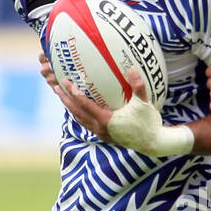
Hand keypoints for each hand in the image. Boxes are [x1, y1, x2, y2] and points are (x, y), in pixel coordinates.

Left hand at [51, 61, 192, 157]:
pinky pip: (87, 123)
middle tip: (56, 86)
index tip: (66, 81)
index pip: (84, 105)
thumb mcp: (144, 103)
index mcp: (106, 120)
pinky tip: (79, 107)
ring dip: (71, 107)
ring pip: (80, 119)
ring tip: (63, 96)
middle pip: (77, 112)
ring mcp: (102, 133)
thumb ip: (138, 86)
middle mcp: (100, 128)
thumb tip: (133, 68)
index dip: (74, 93)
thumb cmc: (149, 122)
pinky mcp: (106, 136)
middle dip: (65, 99)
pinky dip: (80, 114)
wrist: (154, 143)